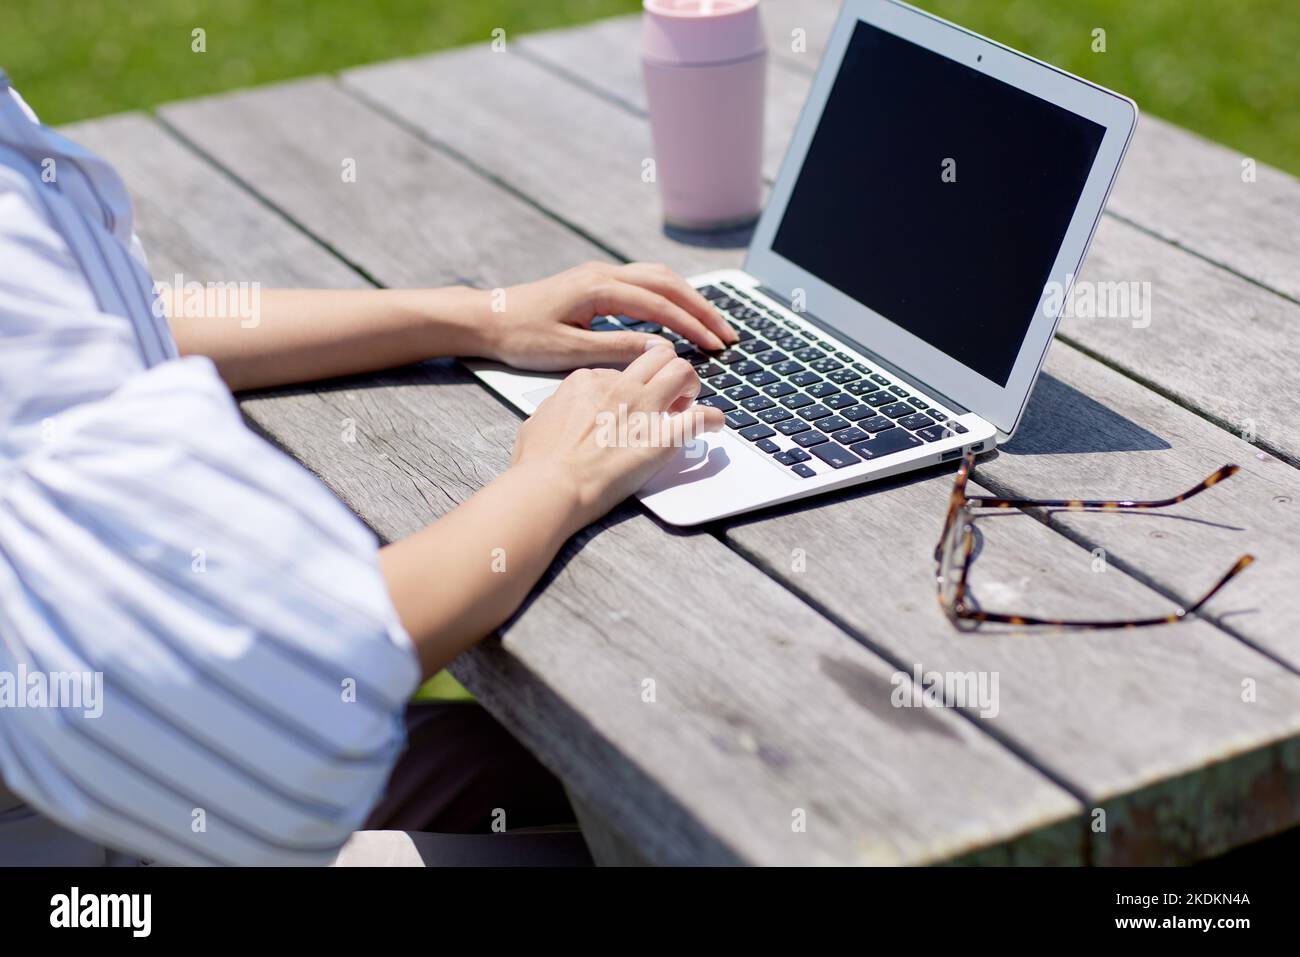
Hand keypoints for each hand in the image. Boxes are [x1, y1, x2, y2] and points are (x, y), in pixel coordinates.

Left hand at [480, 261, 737, 370]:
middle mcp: (604, 273)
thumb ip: (616, 349)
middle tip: (728, 334)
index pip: (661, 305)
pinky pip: (644, 283)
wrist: (488, 317)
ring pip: (658, 278)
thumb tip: (658, 351)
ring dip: (689, 299)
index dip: (693, 326)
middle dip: (703, 309)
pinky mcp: (595, 282)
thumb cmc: (522, 336)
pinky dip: (670, 296)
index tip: (717, 346)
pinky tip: (679, 314)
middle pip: (668, 283)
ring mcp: (600, 274)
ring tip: (712, 324)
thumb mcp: (569, 351)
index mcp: (599, 287)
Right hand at [510, 343, 724, 525]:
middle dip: (668, 369)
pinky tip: (714, 424)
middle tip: (669, 392)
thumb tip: (565, 410)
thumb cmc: (538, 463)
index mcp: (588, 381)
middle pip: (657, 356)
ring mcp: (642, 409)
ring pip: (682, 371)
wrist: (550, 486)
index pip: (620, 368)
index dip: (630, 383)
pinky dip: (713, 419)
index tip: (632, 400)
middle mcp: (619, 387)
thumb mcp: (539, 420)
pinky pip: (701, 417)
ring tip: (688, 403)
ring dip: (691, 385)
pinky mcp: (661, 438)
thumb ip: (559, 408)